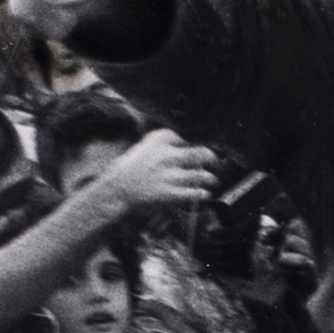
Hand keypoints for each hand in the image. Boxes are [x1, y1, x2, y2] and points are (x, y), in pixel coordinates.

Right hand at [93, 126, 222, 222]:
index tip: (204, 152)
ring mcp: (169, 175)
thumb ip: (167, 145)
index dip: (201, 145)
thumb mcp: (146, 148)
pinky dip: (202, 193)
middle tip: (218, 164)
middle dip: (214, 160)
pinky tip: (203, 193)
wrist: (115, 191)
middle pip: (203, 153)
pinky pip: (195, 193)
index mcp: (161, 139)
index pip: (190, 138)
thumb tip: (192, 147)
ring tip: (212, 181)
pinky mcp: (169, 194)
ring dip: (211, 179)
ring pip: (203, 175)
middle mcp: (167, 154)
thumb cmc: (130, 171)